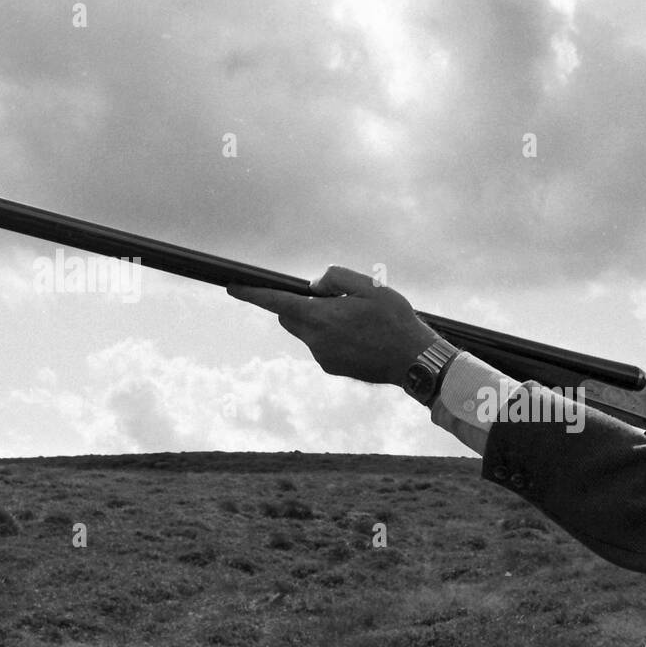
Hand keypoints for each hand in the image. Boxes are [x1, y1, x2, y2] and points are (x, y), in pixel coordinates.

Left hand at [227, 266, 438, 385]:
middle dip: (299, 305)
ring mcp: (322, 357)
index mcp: (320, 316)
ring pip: (308, 332)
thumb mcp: (369, 285)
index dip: (251, 294)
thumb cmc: (394, 319)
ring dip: (321, 322)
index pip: (276, 302)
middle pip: (290, 317)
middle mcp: (315, 340)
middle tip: (333, 300)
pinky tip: (360, 337)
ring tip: (357, 321)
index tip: (232, 287)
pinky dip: (332, 337)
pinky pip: (321, 346)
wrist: (413, 360)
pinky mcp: (332, 368)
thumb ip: (335, 278)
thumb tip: (314, 286)